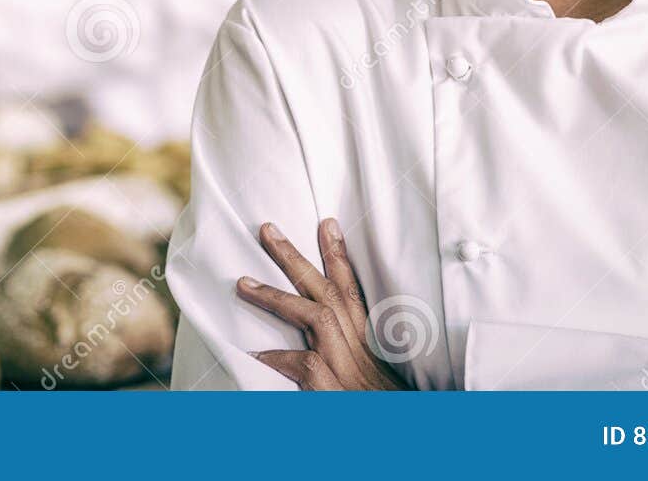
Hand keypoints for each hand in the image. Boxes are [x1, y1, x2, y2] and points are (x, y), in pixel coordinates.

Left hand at [235, 218, 408, 389]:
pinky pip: (297, 363)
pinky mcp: (330, 383)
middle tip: (267, 228)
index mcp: (368, 337)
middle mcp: (358, 343)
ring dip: (275, 294)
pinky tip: (252, 352)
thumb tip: (320, 337)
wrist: (404, 425)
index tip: (326, 222)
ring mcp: (344, 361)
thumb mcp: (372, 374)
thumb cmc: (382, 404)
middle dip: (296, 256)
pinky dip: (275, 356)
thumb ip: (352, 353)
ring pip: (311, 314)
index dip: (338, 254)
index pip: (352, 287)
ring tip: (242, 282)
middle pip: (327, 288)